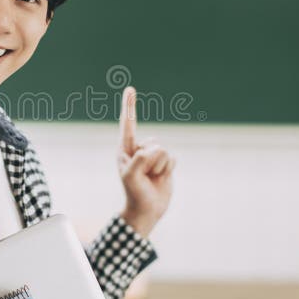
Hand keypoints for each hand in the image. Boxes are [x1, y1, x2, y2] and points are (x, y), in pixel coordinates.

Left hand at [117, 86, 174, 237]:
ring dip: (160, 167)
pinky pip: (173, 158)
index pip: (128, 123)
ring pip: (165, 151)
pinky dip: (168, 170)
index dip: (129, 105)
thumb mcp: (131, 177)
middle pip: (154, 143)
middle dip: (152, 162)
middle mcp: (139, 148)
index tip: (130, 88)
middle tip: (144, 176)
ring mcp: (153, 155)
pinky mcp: (166, 162)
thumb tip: (151, 149)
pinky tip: (161, 178)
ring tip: (152, 178)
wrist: (147, 210)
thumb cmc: (134, 193)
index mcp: (125, 148)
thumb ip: (138, 160)